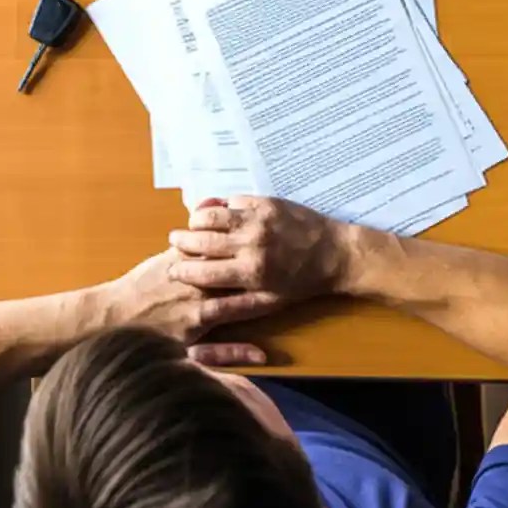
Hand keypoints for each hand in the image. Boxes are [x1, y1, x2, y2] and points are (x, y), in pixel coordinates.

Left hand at [104, 248, 277, 364]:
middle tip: (274, 250)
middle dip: (257, 261)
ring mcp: (186, 273)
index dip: (270, 293)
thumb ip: (228, 354)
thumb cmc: (152, 339)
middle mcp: (200, 292)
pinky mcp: (171, 258)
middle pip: (236, 274)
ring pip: (218, 255)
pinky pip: (197, 245)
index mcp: (208, 316)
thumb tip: (262, 356)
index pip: (248, 302)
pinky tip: (222, 227)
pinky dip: (209, 234)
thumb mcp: (191, 354)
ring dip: (233, 245)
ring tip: (251, 236)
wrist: (114, 317)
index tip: (287, 286)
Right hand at [167, 197, 351, 299]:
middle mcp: (250, 244)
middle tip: (175, 242)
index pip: (200, 271)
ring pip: (211, 216)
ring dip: (195, 220)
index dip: (181, 270)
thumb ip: (234, 306)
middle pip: (200, 241)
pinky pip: (231, 200)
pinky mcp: (265, 202)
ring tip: (191, 226)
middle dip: (181, 241)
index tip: (172, 269)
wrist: (336, 253)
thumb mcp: (268, 302)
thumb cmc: (301, 283)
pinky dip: (218, 205)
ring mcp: (257, 219)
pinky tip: (216, 211)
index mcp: (249, 273)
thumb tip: (203, 307)